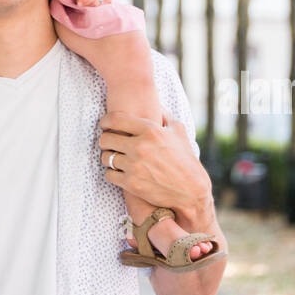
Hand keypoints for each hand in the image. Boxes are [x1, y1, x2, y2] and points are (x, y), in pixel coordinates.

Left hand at [97, 111, 212, 214]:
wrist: (190, 192)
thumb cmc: (185, 159)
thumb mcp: (178, 132)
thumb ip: (164, 114)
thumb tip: (154, 102)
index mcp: (151, 131)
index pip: (115, 119)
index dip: (105, 120)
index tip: (104, 124)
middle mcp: (140, 147)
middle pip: (106, 139)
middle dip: (105, 140)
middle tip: (110, 142)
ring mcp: (134, 166)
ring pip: (105, 157)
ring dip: (108, 157)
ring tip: (115, 157)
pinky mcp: (131, 184)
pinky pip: (109, 174)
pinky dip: (112, 173)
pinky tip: (119, 171)